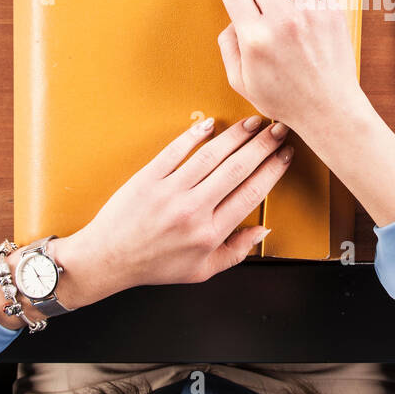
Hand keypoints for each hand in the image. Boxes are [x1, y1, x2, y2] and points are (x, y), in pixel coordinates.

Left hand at [54, 114, 293, 305]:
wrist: (109, 259)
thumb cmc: (155, 265)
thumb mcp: (202, 271)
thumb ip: (236, 252)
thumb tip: (262, 230)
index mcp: (210, 233)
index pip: (251, 194)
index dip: (273, 170)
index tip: (285, 155)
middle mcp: (193, 211)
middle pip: (237, 169)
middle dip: (263, 145)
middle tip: (278, 129)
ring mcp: (169, 192)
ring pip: (211, 156)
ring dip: (236, 135)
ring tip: (253, 122)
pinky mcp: (148, 178)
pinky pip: (175, 151)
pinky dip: (194, 135)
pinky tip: (211, 124)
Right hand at [207, 0, 369, 141]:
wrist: (329, 108)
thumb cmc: (285, 99)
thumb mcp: (241, 82)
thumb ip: (228, 46)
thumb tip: (232, 19)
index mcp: (255, 38)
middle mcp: (283, 21)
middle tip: (262, 11)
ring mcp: (311, 14)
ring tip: (286, 12)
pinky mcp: (332, 11)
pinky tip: (304, 11)